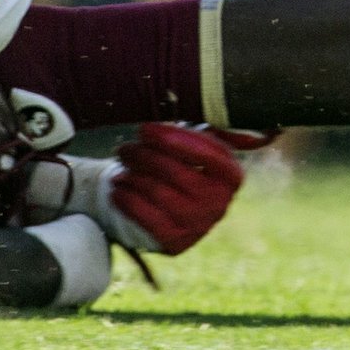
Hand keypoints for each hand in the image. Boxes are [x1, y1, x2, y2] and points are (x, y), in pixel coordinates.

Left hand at [97, 122, 248, 255]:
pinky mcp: (177, 243)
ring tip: (120, 165)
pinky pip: (146, 218)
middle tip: (125, 147)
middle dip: (144, 155)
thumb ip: (200, 130)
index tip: (145, 129)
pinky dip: (127, 200)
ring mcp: (200, 226)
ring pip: (157, 192)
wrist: (167, 211)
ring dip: (132, 175)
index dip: (173, 139)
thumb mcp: (196, 148)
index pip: (207, 153)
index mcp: (232, 176)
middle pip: (176, 171)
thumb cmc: (181, 168)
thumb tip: (207, 107)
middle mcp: (221, 203)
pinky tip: (117, 188)